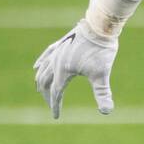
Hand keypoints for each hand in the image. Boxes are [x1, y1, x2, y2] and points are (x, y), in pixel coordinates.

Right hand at [33, 0, 119, 118]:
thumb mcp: (101, 74)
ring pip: (43, 69)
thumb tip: (106, 111)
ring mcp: (57, 51)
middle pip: (45, 82)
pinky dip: (41, 63)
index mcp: (63, 71)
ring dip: (41, 81)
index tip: (56, 117)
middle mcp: (56, 61)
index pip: (56, 93)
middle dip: (47, 95)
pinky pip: (46, 55)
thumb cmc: (101, 50)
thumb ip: (102, 93)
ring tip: (41, 90)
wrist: (100, 26)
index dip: (55, 106)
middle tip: (51, 105)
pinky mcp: (61, 43)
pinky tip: (37, 66)